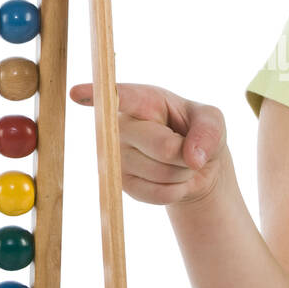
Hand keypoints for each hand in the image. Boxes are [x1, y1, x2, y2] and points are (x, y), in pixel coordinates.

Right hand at [70, 82, 227, 206]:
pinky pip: (157, 194)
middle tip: (186, 147)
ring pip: (162, 173)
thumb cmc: (199, 131)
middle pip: (161, 145)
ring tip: (179, 162)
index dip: (97, 95)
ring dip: (183, 173)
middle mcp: (122, 126)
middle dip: (186, 153)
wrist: (196, 167)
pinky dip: (176, 191)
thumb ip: (208, 131)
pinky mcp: (120, 184)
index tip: (76, 93)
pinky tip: (172, 179)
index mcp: (142, 100)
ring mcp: (117, 157)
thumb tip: (192, 157)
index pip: (120, 97)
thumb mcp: (213, 121)